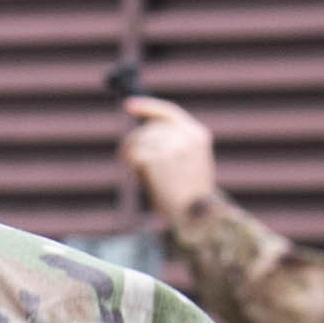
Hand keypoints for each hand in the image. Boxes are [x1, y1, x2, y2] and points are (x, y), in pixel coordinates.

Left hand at [120, 96, 220, 222]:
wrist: (194, 217)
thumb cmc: (189, 196)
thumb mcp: (192, 163)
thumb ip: (176, 144)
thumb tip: (146, 130)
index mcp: (198, 136)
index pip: (169, 112)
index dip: (147, 107)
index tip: (128, 105)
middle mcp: (187, 138)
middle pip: (149, 128)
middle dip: (134, 140)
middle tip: (125, 156)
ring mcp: (172, 148)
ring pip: (139, 141)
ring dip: (132, 154)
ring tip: (139, 173)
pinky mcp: (157, 160)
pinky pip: (134, 155)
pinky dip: (132, 165)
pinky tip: (140, 178)